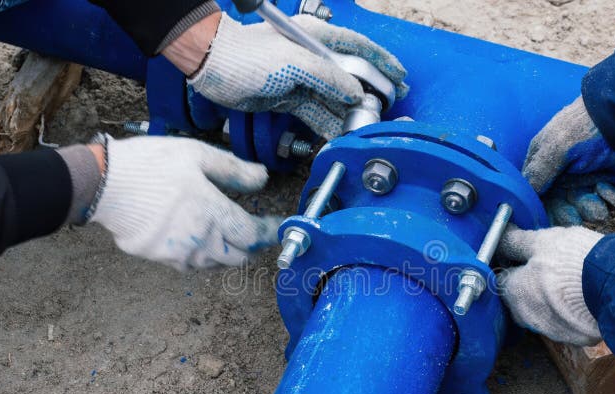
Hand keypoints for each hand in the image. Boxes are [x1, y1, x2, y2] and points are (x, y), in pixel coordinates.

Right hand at [88, 136, 281, 270]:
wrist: (101, 184)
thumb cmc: (150, 165)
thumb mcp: (197, 155)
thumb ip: (234, 170)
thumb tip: (262, 178)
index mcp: (214, 215)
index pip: (254, 235)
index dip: (270, 232)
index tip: (279, 228)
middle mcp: (200, 242)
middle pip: (238, 257)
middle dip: (250, 246)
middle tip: (251, 231)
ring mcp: (178, 254)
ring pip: (214, 264)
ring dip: (224, 252)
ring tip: (222, 233)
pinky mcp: (158, 258)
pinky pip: (188, 264)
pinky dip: (198, 255)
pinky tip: (193, 237)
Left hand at [187, 13, 407, 139]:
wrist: (213, 66)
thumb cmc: (247, 54)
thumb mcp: (294, 63)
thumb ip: (329, 76)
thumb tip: (355, 91)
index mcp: (318, 39)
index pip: (360, 48)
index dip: (383, 63)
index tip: (401, 77)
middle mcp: (313, 58)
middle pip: (351, 77)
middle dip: (371, 93)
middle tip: (389, 107)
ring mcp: (301, 79)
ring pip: (334, 99)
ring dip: (349, 114)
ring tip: (365, 127)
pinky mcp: (289, 98)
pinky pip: (315, 113)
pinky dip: (328, 124)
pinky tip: (340, 135)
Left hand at [497, 225, 602, 345]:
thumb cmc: (577, 260)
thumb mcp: (545, 241)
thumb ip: (518, 242)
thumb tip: (501, 236)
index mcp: (515, 292)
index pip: (503, 279)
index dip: (514, 266)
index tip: (525, 258)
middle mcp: (527, 317)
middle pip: (520, 300)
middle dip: (530, 286)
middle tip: (551, 269)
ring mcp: (551, 330)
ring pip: (542, 313)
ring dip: (550, 301)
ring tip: (570, 283)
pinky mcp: (574, 338)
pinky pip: (565, 323)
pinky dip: (570, 312)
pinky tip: (583, 298)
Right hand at [523, 97, 614, 224]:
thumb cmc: (585, 128)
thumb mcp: (555, 148)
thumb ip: (538, 172)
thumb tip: (525, 195)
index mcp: (542, 160)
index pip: (534, 190)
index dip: (541, 207)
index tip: (547, 218)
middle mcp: (560, 171)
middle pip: (558, 201)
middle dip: (567, 212)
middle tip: (576, 219)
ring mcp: (582, 176)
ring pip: (580, 202)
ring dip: (588, 208)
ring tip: (598, 210)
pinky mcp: (603, 179)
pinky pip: (602, 196)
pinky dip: (606, 198)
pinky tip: (610, 197)